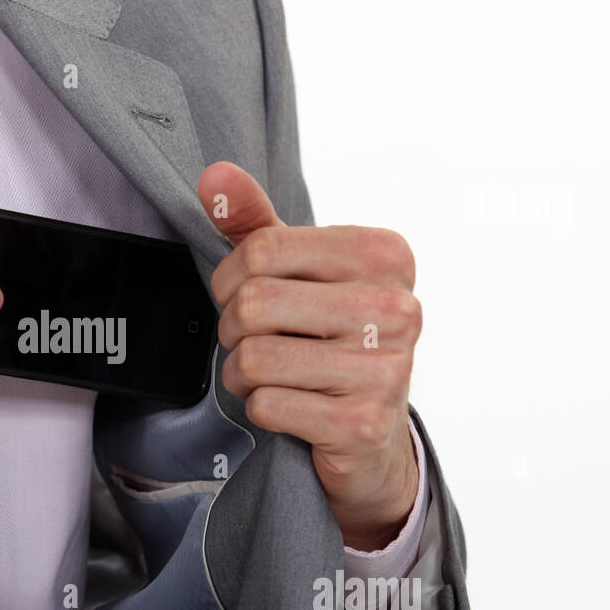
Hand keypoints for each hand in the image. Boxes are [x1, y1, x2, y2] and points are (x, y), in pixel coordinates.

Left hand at [200, 162, 420, 551]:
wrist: (372, 435)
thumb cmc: (329, 340)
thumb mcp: (297, 271)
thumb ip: (254, 222)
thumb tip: (214, 175)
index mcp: (384, 254)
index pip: (261, 248)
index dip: (230, 278)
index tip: (246, 296)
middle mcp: (396, 307)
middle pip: (253, 303)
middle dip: (232, 330)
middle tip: (256, 343)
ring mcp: (386, 368)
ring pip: (254, 358)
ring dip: (241, 374)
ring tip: (270, 377)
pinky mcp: (362, 423)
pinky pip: (267, 404)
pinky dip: (260, 409)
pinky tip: (290, 408)